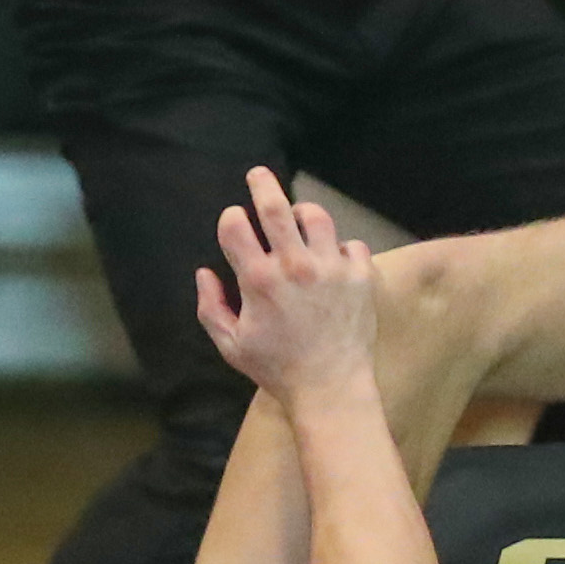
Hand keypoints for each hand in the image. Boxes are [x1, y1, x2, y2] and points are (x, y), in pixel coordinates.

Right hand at [196, 166, 376, 400]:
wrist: (330, 389)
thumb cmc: (277, 368)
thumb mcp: (230, 345)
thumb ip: (210, 307)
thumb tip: (205, 272)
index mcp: (259, 280)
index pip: (235, 226)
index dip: (230, 218)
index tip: (234, 222)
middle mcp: (295, 266)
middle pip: (275, 207)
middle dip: (262, 184)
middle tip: (258, 174)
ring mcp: (331, 268)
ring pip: (317, 217)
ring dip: (303, 213)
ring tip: (298, 220)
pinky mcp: (360, 277)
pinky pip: (352, 244)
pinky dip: (340, 248)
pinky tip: (332, 260)